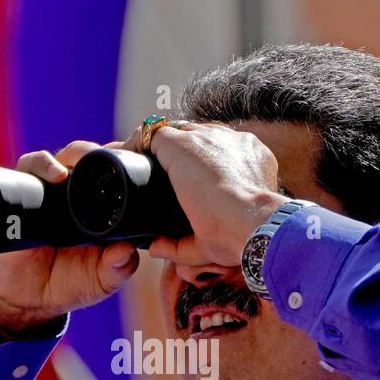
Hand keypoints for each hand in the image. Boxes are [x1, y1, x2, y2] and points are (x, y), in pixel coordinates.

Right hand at [0, 141, 138, 333]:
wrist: (25, 298)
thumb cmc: (69, 285)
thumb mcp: (101, 281)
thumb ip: (118, 269)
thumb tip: (127, 250)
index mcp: (101, 209)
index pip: (116, 177)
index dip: (125, 165)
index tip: (136, 162)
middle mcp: (76, 195)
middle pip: (92, 160)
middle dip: (102, 154)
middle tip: (110, 157)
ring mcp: (50, 193)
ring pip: (63, 158)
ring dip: (75, 153)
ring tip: (82, 163)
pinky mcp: (23, 194)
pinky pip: (28, 168)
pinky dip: (40, 165)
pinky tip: (55, 175)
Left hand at [122, 121, 287, 266]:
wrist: (254, 224)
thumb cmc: (242, 239)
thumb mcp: (214, 242)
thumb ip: (184, 244)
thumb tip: (156, 247)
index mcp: (251, 159)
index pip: (220, 150)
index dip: (199, 164)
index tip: (184, 183)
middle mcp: (233, 141)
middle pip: (197, 136)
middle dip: (177, 153)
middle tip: (156, 174)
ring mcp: (208, 138)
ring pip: (175, 132)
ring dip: (157, 148)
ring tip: (136, 165)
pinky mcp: (184, 143)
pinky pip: (153, 134)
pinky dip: (137, 144)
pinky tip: (125, 158)